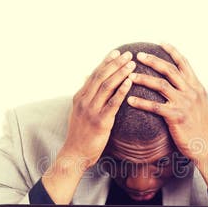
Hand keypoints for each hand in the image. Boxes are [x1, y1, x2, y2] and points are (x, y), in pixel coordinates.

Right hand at [62, 49, 136, 170]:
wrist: (75, 154)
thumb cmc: (80, 135)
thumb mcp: (79, 112)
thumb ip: (85, 96)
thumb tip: (88, 79)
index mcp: (79, 97)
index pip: (94, 74)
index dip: (106, 62)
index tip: (116, 52)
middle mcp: (83, 101)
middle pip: (101, 76)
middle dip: (115, 63)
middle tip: (128, 54)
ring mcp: (91, 110)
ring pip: (107, 86)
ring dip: (120, 73)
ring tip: (132, 64)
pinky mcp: (100, 121)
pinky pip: (112, 103)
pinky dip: (121, 90)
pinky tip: (130, 82)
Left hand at [126, 42, 207, 162]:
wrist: (206, 145)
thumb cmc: (202, 128)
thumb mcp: (202, 105)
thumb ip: (193, 92)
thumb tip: (186, 84)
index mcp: (196, 87)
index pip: (184, 64)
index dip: (172, 52)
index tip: (161, 42)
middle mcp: (191, 92)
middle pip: (170, 70)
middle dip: (153, 60)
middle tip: (139, 55)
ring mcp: (184, 103)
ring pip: (161, 85)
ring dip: (143, 79)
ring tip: (129, 76)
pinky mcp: (176, 116)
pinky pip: (155, 106)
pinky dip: (141, 102)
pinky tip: (130, 100)